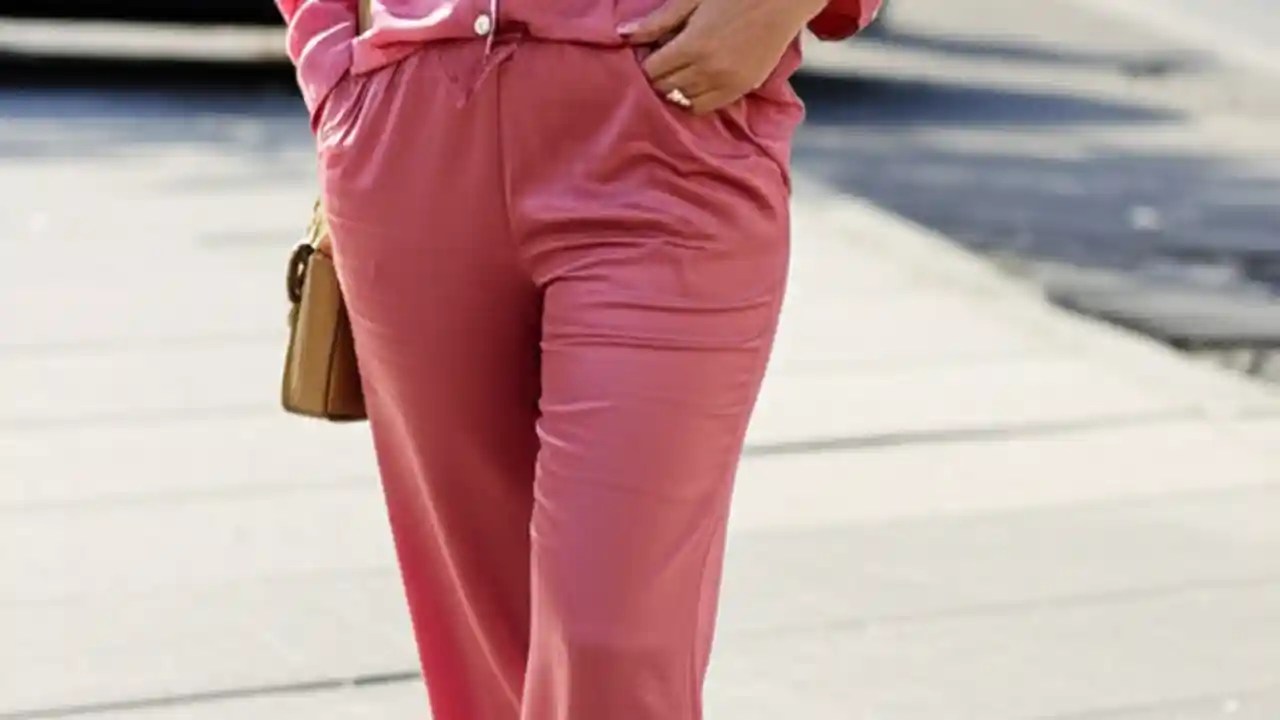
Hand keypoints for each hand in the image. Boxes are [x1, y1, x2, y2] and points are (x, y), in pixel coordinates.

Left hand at [619, 0, 825, 114]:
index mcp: (693, 46)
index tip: (649, 51)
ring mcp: (727, 84)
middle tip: (663, 59)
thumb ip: (659, 21)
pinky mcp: (742, 89)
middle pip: (665, 88)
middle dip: (658, 75)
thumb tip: (623, 35)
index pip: (652, 71)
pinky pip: (707, 107)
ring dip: (675, 88)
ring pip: (684, 101)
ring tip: (679, 70)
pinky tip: (696, 81)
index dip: (646, 62)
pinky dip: (695, 98)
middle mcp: (708, 71)